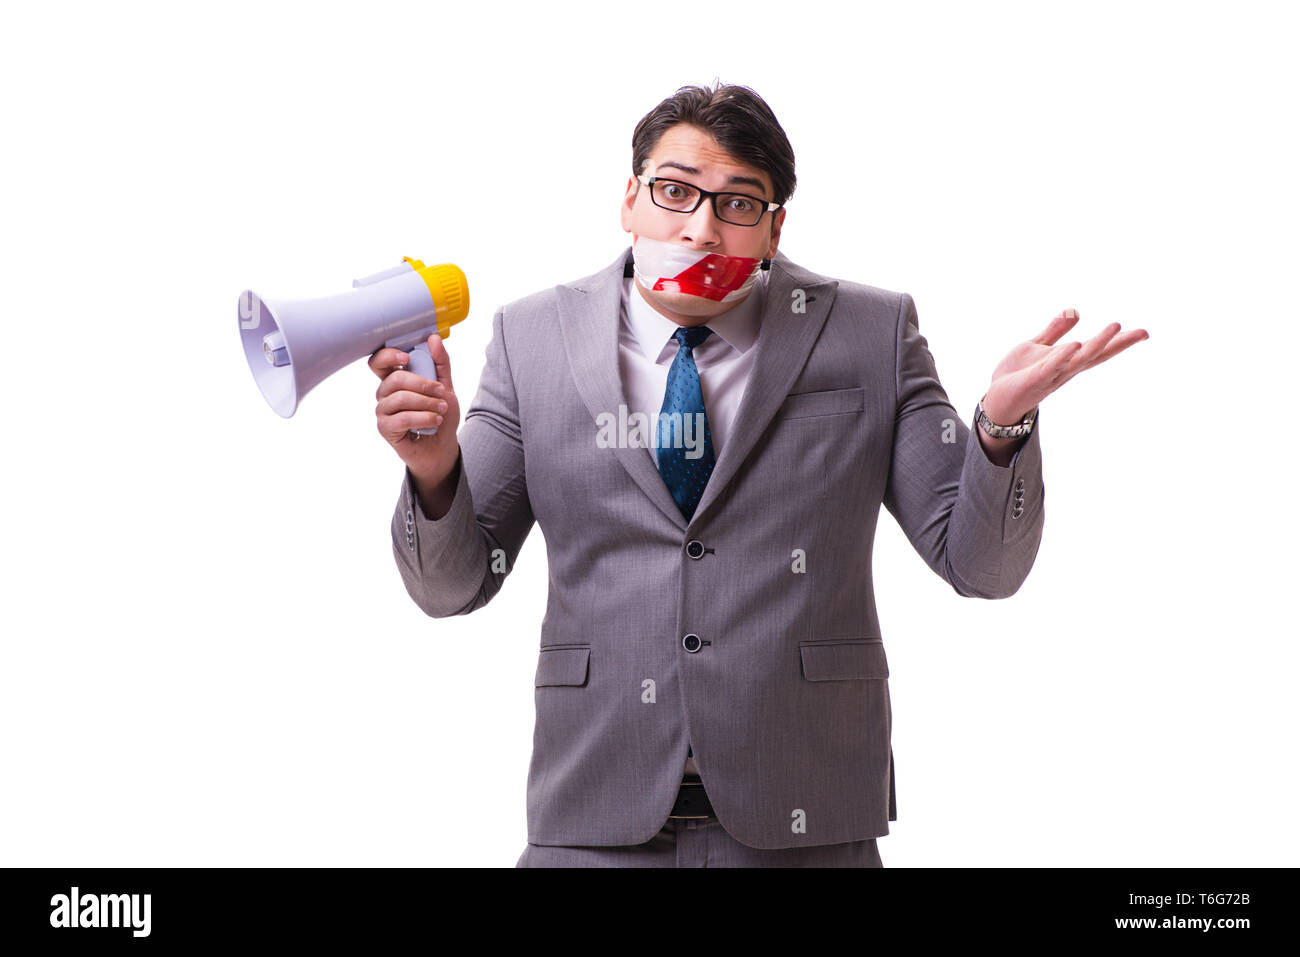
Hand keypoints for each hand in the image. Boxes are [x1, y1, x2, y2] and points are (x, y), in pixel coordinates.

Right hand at [369, 332, 460, 486]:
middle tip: (441, 392)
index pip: (379, 361)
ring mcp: (383, 411)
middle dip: (423, 384)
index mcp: (395, 379)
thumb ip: (440, 363)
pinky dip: (423, 418)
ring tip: (442, 410)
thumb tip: (434, 338)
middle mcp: (385, 393)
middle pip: (395, 379)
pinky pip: (402, 418)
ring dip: (427, 403)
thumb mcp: (445, 387)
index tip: (407, 358)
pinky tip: (435, 421)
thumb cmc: (439, 415)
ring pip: (400, 399)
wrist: (442, 447)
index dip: (388, 356)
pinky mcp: (385, 428)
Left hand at [980, 308, 1148, 424]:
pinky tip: (1076, 344)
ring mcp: (1052, 375)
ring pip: (1079, 359)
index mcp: (1068, 360)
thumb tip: (1075, 311)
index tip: (1144, 332)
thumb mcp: (1037, 346)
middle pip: (1096, 355)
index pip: (1098, 349)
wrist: (996, 398)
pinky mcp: (1035, 379)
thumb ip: (1055, 330)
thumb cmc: (1018, 374)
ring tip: (1116, 327)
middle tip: (1141, 332)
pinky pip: (1052, 367)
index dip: (1120, 342)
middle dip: (1118, 344)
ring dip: (1098, 344)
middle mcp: (1066, 369)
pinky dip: (1064, 356)